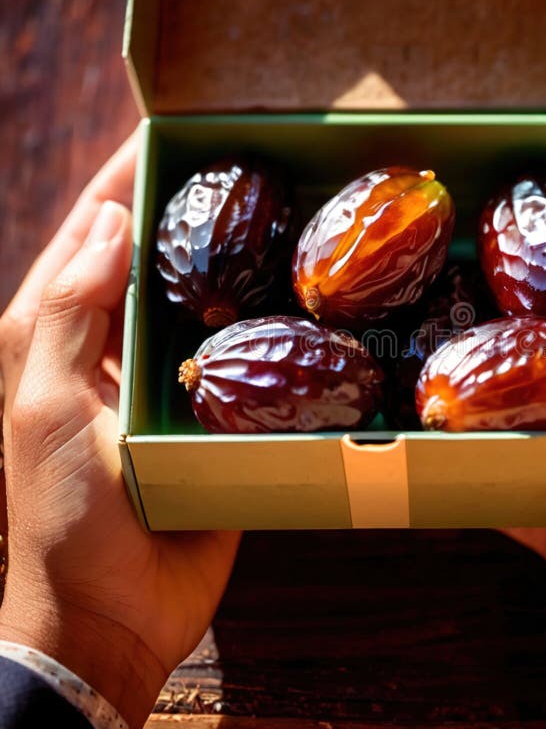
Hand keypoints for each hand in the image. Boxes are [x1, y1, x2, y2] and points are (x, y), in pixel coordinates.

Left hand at [0, 134, 240, 727]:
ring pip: (204, 307)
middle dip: (186, 212)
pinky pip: (243, 361)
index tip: (163, 133)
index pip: (92, 240)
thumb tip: (105, 222)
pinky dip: (265, 328)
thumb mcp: (44, 410)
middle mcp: (119, 351)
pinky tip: (298, 303)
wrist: (115, 617)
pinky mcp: (215, 418)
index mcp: (65, 339)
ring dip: (231, 265)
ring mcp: (170, 383)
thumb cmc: (65, 519)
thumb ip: (67, 317)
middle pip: (153, 263)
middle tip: (239, 167)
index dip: (121, 183)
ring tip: (277, 217)